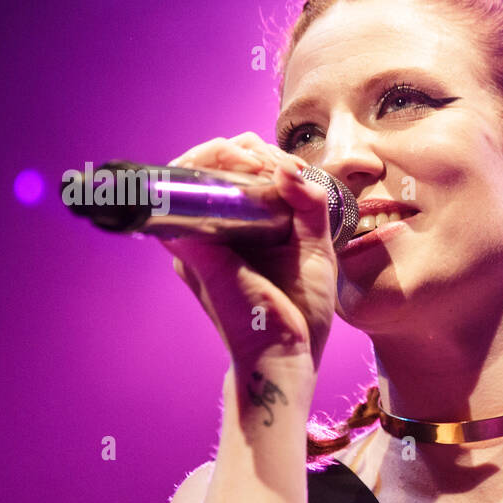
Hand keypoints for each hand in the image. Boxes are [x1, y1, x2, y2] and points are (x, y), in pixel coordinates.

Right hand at [161, 131, 340, 374]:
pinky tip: (253, 171)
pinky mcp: (195, 249)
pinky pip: (186, 192)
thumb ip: (309, 207)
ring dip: (231, 153)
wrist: (287, 354)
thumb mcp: (315, 250)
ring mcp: (195, 239)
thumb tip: (288, 167)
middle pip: (208, 165)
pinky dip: (218, 168)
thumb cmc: (299, 311)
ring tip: (265, 164)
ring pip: (193, 169)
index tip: (290, 168)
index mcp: (234, 232)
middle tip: (281, 166)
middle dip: (244, 149)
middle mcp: (207, 232)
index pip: (230, 173)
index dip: (256, 155)